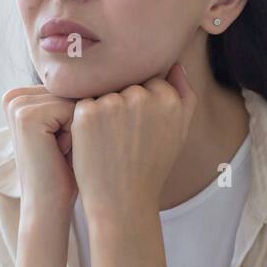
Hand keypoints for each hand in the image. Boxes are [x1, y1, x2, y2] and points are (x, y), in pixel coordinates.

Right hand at [2, 85, 77, 216]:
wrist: (47, 207)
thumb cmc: (65, 170)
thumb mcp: (69, 128)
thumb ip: (74, 98)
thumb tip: (113, 72)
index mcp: (19, 96)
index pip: (70, 87)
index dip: (82, 112)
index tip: (70, 140)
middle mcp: (13, 96)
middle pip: (72, 90)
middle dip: (82, 118)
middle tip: (66, 149)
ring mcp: (17, 105)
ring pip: (75, 98)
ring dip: (81, 125)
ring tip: (66, 150)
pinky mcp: (26, 116)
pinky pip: (73, 109)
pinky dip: (79, 132)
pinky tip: (63, 152)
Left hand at [69, 63, 197, 228]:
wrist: (124, 201)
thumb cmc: (151, 168)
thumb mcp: (178, 133)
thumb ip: (183, 96)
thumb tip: (175, 65)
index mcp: (169, 99)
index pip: (148, 81)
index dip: (140, 106)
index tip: (138, 131)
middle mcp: (143, 96)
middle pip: (124, 85)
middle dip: (120, 107)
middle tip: (122, 140)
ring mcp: (114, 103)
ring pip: (103, 93)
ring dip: (102, 112)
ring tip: (108, 143)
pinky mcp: (88, 113)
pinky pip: (82, 104)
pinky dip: (83, 122)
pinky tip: (93, 144)